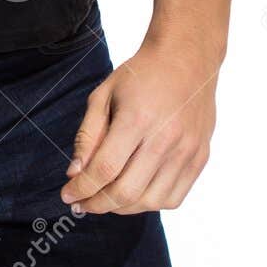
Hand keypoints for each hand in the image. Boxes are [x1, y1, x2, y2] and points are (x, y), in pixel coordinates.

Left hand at [59, 31, 218, 214]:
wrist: (186, 58)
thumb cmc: (140, 75)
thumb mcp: (103, 94)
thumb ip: (87, 135)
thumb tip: (74, 174)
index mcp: (137, 118)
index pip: (105, 169)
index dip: (82, 188)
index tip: (67, 196)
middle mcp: (166, 138)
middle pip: (126, 192)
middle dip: (97, 204)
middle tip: (82, 204)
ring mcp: (187, 151)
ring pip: (150, 201)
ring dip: (122, 207)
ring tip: (105, 199)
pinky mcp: (200, 158)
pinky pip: (173, 198)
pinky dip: (150, 203)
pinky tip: (134, 193)